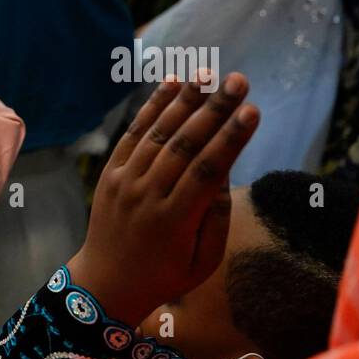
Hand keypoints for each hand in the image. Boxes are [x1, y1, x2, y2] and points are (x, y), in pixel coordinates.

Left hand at [67, 72, 259, 324]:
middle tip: (238, 79)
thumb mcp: (202, 261)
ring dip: (184, 101)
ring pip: (157, 134)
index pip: (207, 170)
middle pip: (184, 144)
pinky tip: (171, 85)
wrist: (106, 283)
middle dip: (213, 109)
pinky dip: (151, 109)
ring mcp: (124, 182)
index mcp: (175, 220)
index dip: (230, 138)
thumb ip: (216, 218)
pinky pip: (132, 135)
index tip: (252, 110)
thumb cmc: (165, 274)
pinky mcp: (109, 175)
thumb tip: (225, 172)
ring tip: (208, 74)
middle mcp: (147, 196)